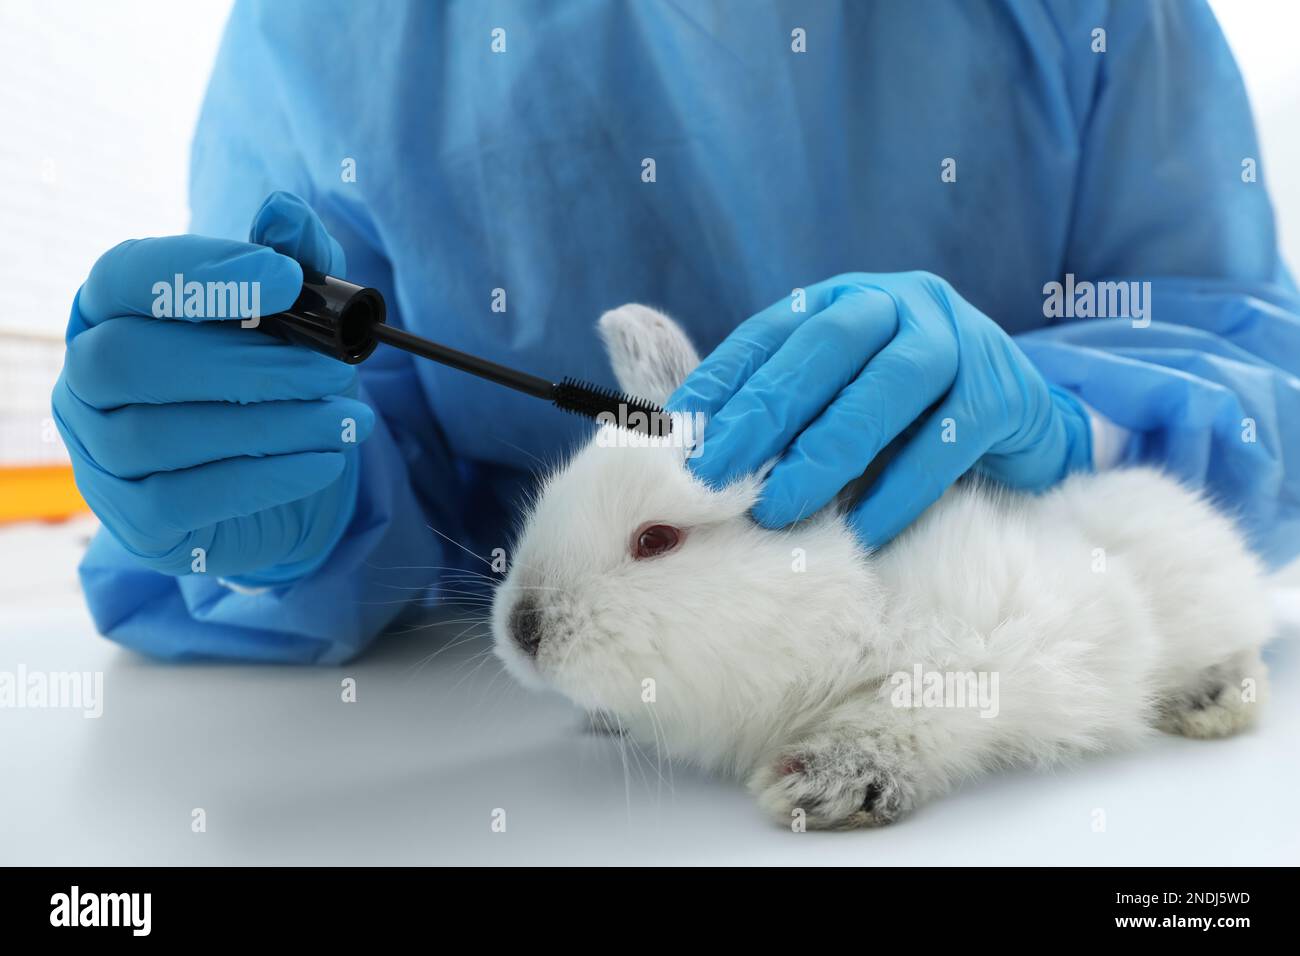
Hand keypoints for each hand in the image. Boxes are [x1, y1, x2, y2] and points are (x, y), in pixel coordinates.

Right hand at [52, 192, 374, 579]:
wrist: (271, 484)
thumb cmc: (265, 383)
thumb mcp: (290, 319)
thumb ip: (291, 262)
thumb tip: (288, 214)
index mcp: (113, 310)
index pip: (124, 277)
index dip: (199, 274)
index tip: (285, 278)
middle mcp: (87, 378)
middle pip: (130, 361)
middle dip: (247, 365)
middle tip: (336, 371)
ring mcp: (100, 454)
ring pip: (160, 436)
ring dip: (271, 425)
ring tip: (349, 419)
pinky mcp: (136, 520)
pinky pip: (186, 499)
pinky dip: (267, 478)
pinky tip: (325, 461)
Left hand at [667, 272, 1091, 545]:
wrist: (1019, 418)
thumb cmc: (904, 415)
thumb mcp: (836, 400)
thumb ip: (776, 415)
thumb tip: (689, 455)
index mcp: (841, 300)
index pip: (768, 333)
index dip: (719, 383)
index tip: (674, 438)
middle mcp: (896, 304)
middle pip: (822, 351)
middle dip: (760, 416)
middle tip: (712, 476)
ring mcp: (955, 341)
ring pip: (882, 392)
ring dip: (822, 455)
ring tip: (775, 508)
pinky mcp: (1000, 392)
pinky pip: (941, 445)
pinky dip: (896, 494)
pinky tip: (858, 532)